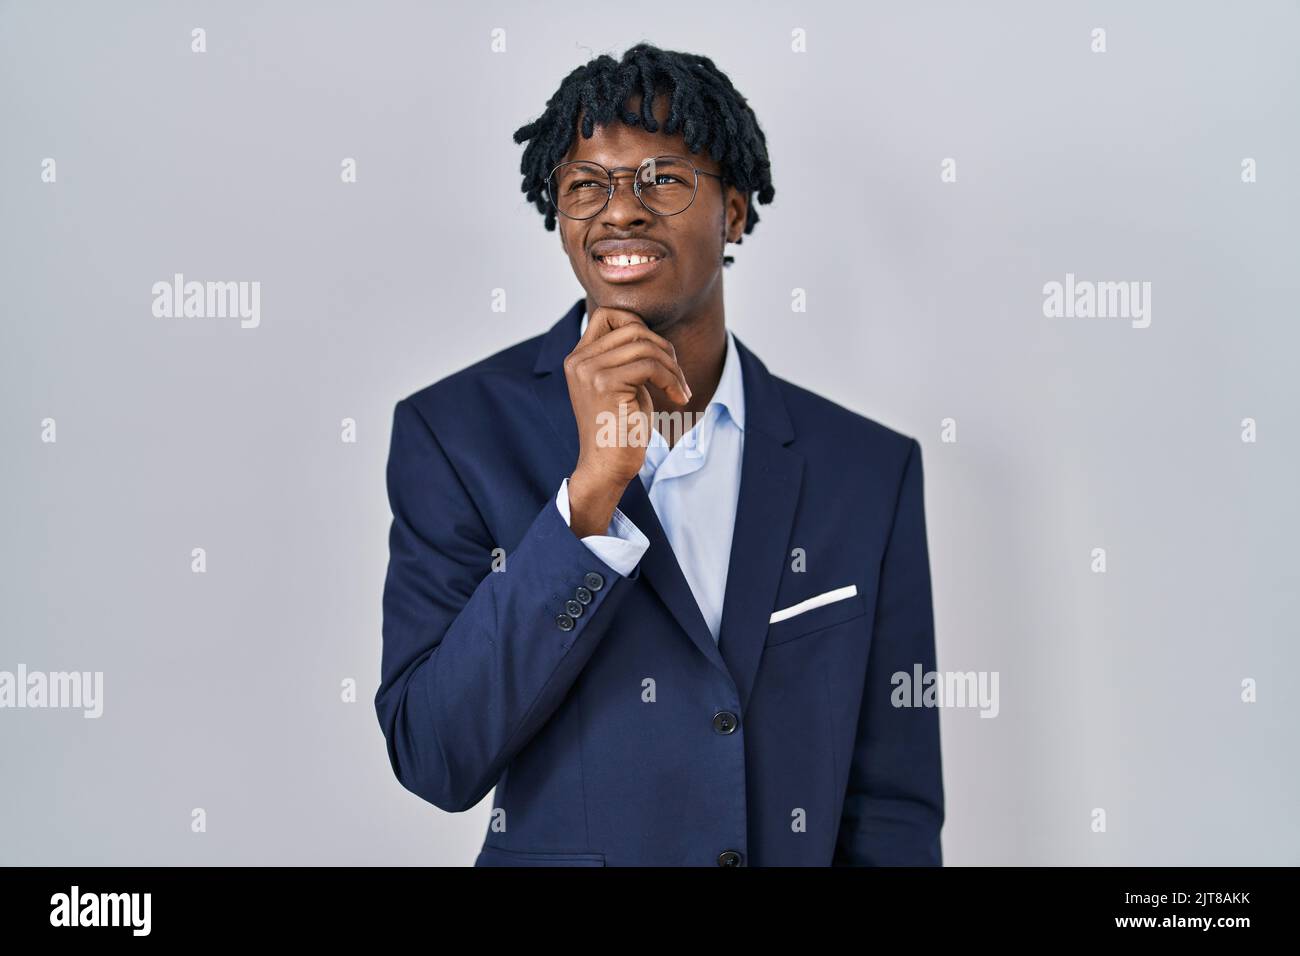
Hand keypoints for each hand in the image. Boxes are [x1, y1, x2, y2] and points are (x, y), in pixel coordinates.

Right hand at [562, 306, 690, 536]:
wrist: (606, 468)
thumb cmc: (621, 429)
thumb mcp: (623, 384)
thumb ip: (627, 356)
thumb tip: (651, 332)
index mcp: (579, 357)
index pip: (608, 314)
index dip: (639, 325)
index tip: (658, 356)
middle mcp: (579, 360)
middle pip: (632, 327)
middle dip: (663, 348)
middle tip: (675, 377)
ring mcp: (589, 370)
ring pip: (644, 345)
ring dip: (672, 366)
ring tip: (679, 389)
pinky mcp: (604, 384)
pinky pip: (650, 365)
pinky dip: (671, 379)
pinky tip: (678, 398)